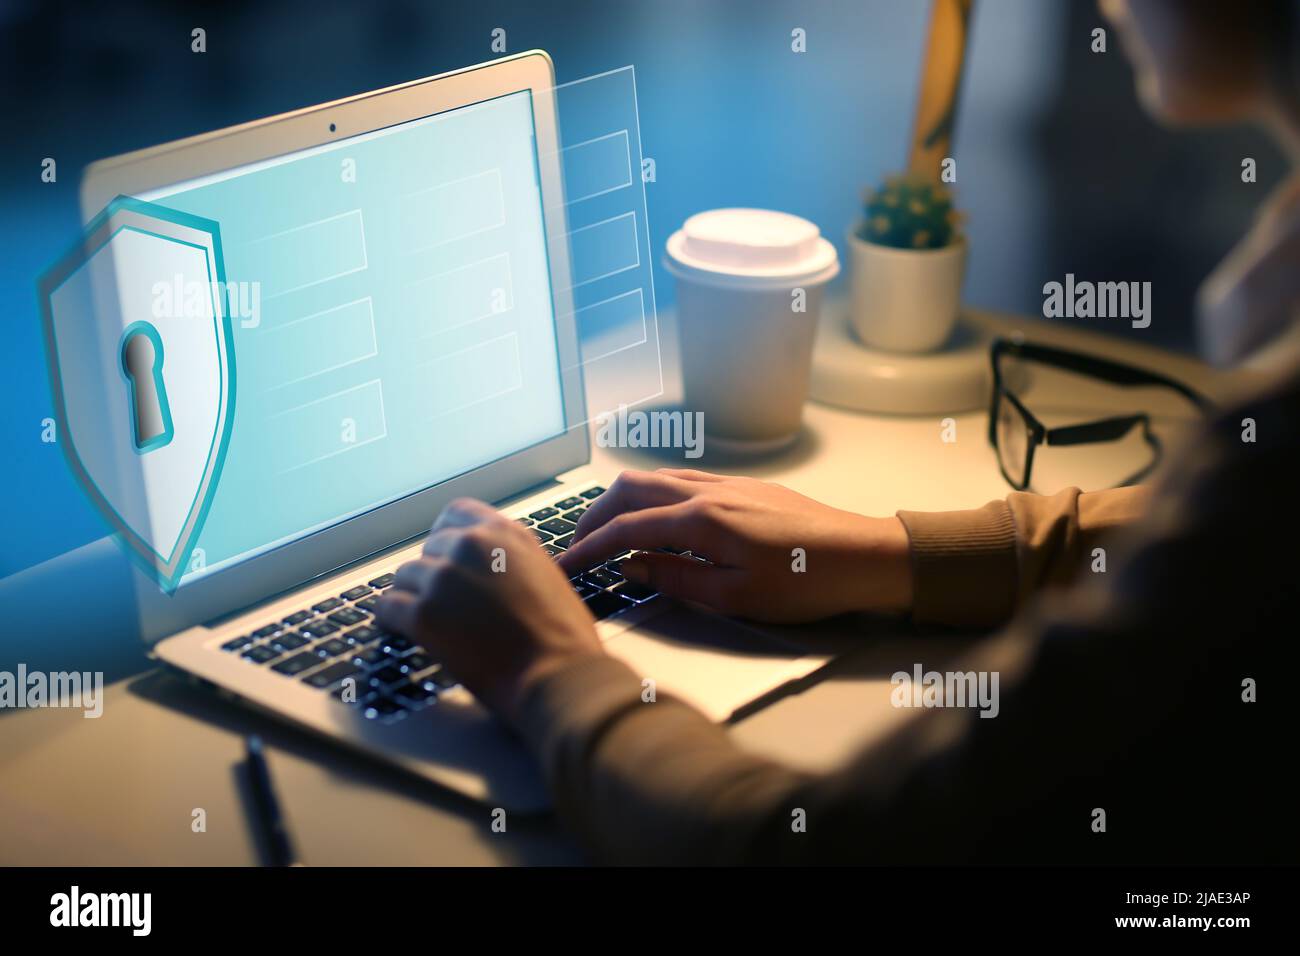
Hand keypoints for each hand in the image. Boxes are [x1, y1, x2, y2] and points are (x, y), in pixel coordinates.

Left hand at [375, 498, 602, 722]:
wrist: (559, 675)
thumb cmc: (563, 636)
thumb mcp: (546, 574)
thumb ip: (511, 558)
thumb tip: (487, 566)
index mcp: (505, 533)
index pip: (456, 514)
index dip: (447, 538)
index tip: (446, 557)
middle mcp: (471, 546)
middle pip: (428, 549)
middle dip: (433, 575)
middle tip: (446, 605)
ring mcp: (444, 578)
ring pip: (405, 577)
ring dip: (413, 598)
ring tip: (431, 625)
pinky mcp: (423, 614)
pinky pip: (386, 608)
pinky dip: (392, 621)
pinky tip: (404, 633)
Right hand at [559, 469, 912, 622]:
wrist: (863, 556)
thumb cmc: (806, 583)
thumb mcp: (735, 598)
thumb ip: (677, 580)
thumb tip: (633, 567)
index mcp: (702, 519)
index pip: (625, 528)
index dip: (588, 547)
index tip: (564, 567)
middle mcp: (709, 491)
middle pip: (630, 488)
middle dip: (595, 515)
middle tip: (577, 545)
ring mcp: (727, 484)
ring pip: (656, 477)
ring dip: (622, 501)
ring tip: (607, 532)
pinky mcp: (743, 487)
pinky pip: (682, 479)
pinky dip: (653, 495)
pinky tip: (656, 518)